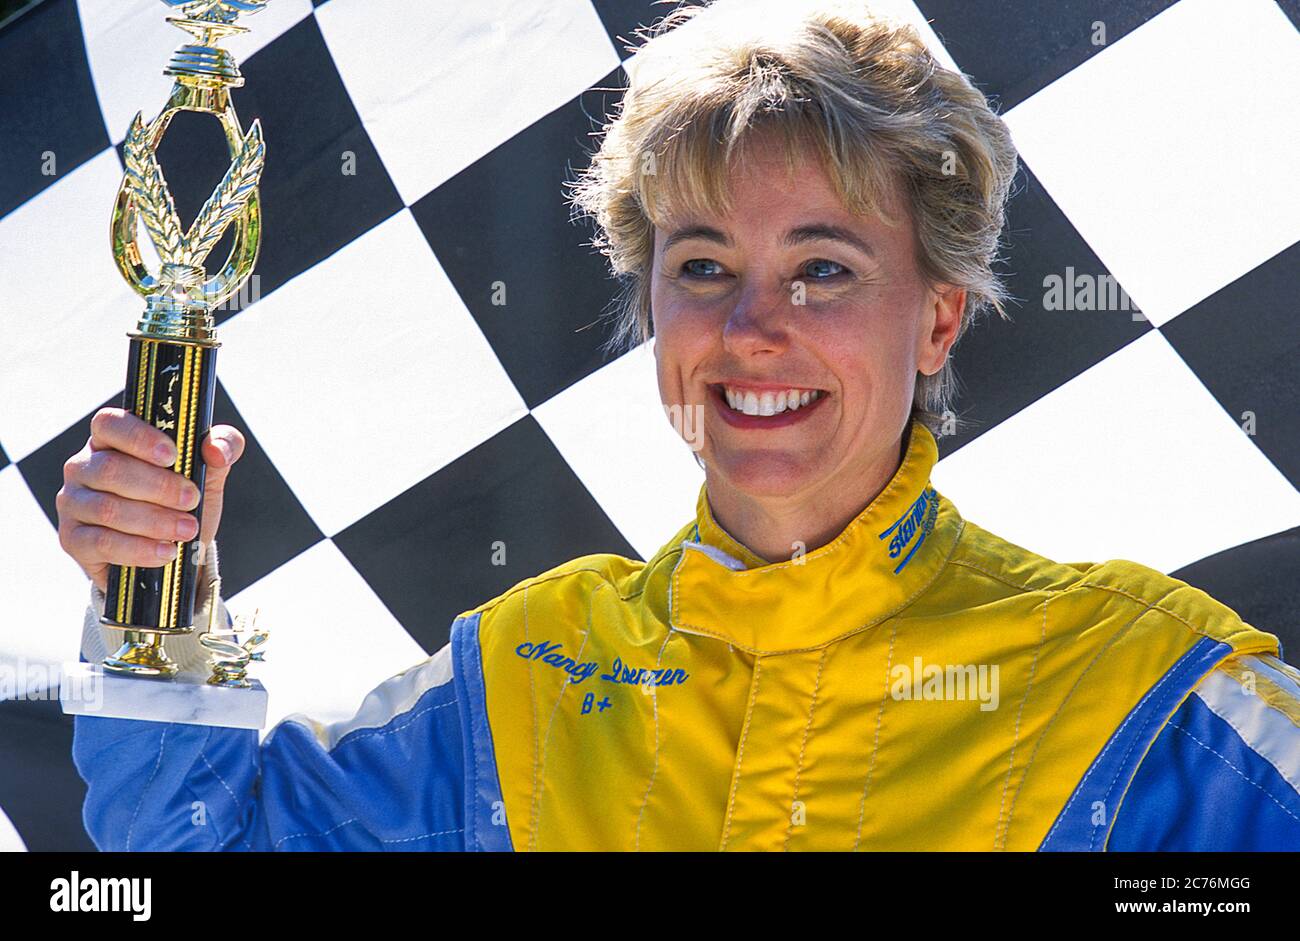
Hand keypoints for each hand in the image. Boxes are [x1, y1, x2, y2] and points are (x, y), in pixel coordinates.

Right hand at [57, 407, 245, 593]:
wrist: (171, 550)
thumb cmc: (182, 499)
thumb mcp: (209, 471)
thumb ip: (223, 447)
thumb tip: (217, 449)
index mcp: (111, 440)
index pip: (110, 424)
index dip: (138, 437)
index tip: (172, 455)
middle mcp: (84, 466)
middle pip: (111, 469)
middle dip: (159, 487)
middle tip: (191, 499)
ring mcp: (73, 502)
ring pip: (108, 508)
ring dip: (154, 520)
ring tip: (187, 530)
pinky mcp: (73, 538)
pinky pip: (102, 542)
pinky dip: (139, 549)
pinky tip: (165, 551)